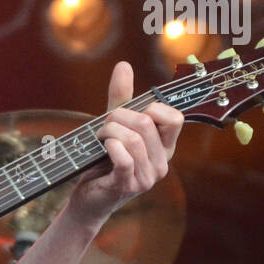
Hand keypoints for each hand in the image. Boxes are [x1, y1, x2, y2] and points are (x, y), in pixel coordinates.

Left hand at [66, 61, 183, 229]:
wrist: (89, 198)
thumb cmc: (103, 161)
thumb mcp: (114, 127)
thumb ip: (121, 98)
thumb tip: (124, 65)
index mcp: (165, 147)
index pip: (175, 118)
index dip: (151, 108)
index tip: (128, 112)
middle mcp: (162, 162)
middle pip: (146, 123)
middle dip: (118, 117)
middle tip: (103, 126)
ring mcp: (147, 177)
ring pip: (133, 138)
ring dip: (108, 132)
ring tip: (99, 138)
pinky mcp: (128, 186)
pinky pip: (125, 158)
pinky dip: (110, 147)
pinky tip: (104, 147)